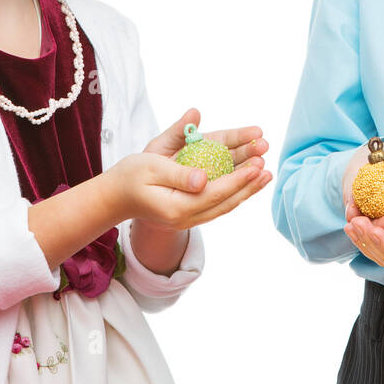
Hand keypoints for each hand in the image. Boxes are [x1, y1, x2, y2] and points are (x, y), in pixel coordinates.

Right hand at [106, 108, 270, 230]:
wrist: (115, 197)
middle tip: (268, 168)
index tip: (257, 165)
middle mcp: (186, 217)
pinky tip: (246, 182)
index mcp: (177, 207)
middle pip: (225, 202)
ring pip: (224, 205)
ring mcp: (188, 219)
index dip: (238, 179)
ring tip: (265, 174)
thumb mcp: (151, 167)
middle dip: (249, 185)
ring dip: (246, 190)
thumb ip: (179, 173)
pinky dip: (234, 192)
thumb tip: (203, 179)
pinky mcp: (189, 213)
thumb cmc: (130, 176)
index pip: (215, 193)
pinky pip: (217, 204)